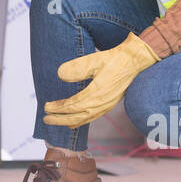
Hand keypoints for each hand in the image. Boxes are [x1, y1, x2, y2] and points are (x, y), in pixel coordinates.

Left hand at [44, 33, 158, 127]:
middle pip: (77, 117)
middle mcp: (102, 104)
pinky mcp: (110, 104)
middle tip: (45, 119)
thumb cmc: (115, 59)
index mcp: (97, 94)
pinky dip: (81, 121)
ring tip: (57, 121)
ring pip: (85, 119)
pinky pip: (93, 117)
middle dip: (60, 120)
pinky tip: (75, 121)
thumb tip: (60, 75)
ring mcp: (107, 105)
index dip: (58, 108)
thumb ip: (77, 68)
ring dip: (69, 121)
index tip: (46, 107)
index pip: (73, 106)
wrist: (135, 60)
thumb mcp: (94, 60)